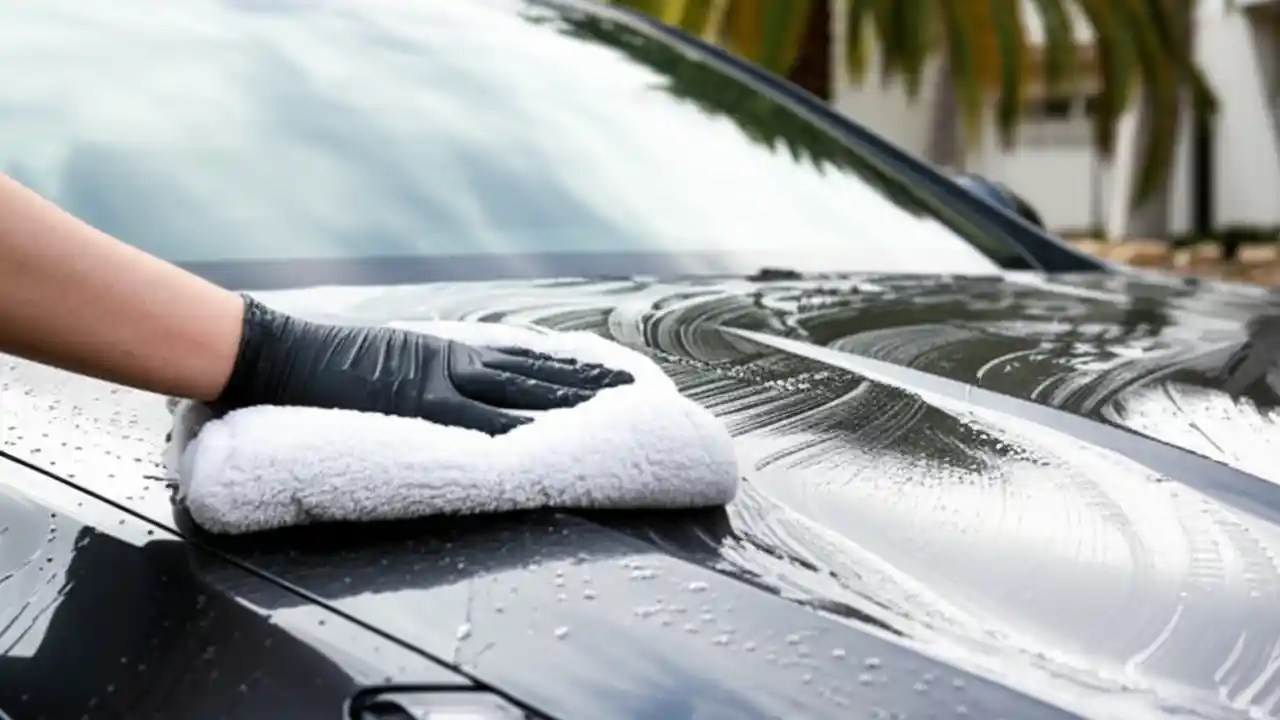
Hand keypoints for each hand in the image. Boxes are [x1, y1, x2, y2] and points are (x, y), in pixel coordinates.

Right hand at [215, 297, 633, 433]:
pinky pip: (485, 420)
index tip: (609, 376)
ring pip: (527, 391)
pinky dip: (526, 428)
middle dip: (592, 384)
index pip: (526, 361)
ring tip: (623, 408)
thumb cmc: (323, 363)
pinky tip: (560, 437)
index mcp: (447, 353)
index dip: (571, 370)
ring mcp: (442, 382)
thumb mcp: (386, 360)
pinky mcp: (423, 404)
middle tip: (640, 391)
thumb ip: (422, 375)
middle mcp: (456, 363)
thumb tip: (444, 392)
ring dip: (576, 401)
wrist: (280, 353)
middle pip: (541, 372)